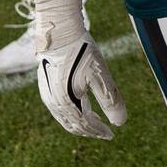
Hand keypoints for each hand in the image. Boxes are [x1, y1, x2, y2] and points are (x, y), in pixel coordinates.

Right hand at [34, 0, 125, 138]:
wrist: (59, 32)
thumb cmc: (82, 53)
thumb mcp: (101, 77)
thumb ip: (111, 101)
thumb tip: (120, 123)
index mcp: (69, 104)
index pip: (86, 125)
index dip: (99, 132)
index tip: (111, 135)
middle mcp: (55, 103)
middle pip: (73, 125)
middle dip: (90, 130)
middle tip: (104, 132)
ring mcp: (47, 94)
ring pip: (64, 118)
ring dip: (79, 123)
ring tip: (93, 121)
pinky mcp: (45, 85)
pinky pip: (57, 108)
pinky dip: (70, 113)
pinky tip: (78, 105)